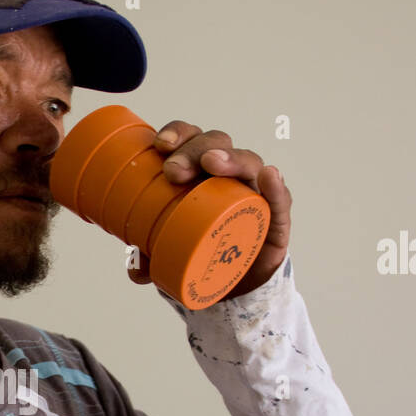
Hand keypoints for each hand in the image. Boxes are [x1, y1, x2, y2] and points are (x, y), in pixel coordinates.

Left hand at [127, 121, 291, 297]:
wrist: (237, 283)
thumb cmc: (202, 250)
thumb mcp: (168, 253)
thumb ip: (151, 257)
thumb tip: (135, 270)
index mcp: (201, 172)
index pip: (192, 139)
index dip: (178, 133)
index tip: (160, 145)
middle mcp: (229, 175)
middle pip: (216, 145)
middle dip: (193, 150)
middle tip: (173, 171)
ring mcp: (255, 193)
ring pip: (248, 164)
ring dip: (230, 159)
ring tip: (212, 163)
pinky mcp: (275, 219)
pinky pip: (280, 201)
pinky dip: (275, 187)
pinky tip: (268, 176)